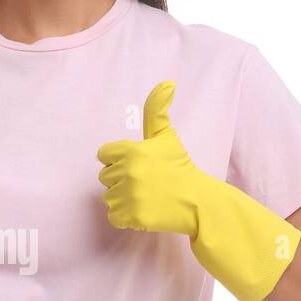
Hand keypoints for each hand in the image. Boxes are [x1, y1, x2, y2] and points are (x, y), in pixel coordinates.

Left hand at [96, 81, 202, 235]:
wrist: (197, 201)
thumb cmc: (179, 167)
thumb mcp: (166, 136)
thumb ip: (156, 110)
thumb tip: (167, 83)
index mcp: (131, 150)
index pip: (104, 155)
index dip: (118, 159)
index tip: (138, 164)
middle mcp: (127, 172)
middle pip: (105, 177)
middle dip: (122, 179)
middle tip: (146, 181)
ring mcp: (129, 196)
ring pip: (109, 197)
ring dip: (123, 199)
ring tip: (146, 196)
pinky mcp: (131, 217)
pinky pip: (114, 217)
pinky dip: (126, 217)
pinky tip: (143, 210)